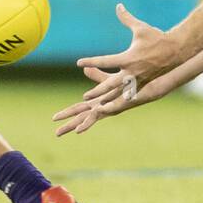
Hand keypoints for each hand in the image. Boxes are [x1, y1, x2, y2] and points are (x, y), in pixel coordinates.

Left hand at [50, 4, 180, 133]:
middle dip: (98, 90)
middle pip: (111, 84)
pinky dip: (122, 100)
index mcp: (129, 58)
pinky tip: (114, 107)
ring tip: (97, 106)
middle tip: (85, 97)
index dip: (92, 61)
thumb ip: (126, 18)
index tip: (78, 62)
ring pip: (121, 93)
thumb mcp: (140, 27)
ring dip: (109, 99)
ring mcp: (139, 79)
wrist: (177, 50)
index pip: (106, 60)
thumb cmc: (157, 37)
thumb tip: (118, 5)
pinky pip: (131, 94)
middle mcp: (133, 71)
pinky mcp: (144, 83)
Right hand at [53, 67, 169, 135]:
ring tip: (74, 131)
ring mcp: (113, 108)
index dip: (66, 113)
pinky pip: (112, 108)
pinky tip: (96, 113)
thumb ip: (97, 76)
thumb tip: (84, 68)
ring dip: (85, 124)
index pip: (79, 109)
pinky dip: (103, 112)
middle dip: (70, 125)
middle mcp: (104, 108)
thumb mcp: (109, 80)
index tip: (53, 118)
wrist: (149, 85)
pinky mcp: (123, 104)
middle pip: (83, 117)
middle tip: (56, 134)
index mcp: (99, 103)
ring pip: (96, 117)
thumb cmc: (131, 84)